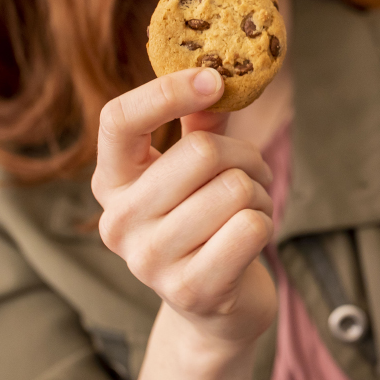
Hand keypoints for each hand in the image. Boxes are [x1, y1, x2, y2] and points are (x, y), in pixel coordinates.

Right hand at [92, 68, 276, 351]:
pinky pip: (251, 227)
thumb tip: (219, 69)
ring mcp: (148, 261)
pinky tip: (253, 239)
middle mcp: (118, 221)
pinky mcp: (190, 290)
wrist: (217, 310)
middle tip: (252, 176)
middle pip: (201, 152)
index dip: (168, 91)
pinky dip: (266, 223)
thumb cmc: (209, 224)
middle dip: (245, 157)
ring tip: (250, 212)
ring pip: (234, 189)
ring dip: (260, 194)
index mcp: (113, 180)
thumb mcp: (197, 171)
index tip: (214, 80)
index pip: (118, 119)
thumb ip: (201, 123)